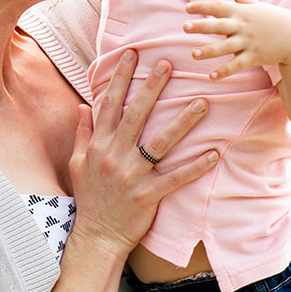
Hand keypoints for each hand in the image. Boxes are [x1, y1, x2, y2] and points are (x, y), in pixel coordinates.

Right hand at [67, 51, 216, 255]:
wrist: (96, 236)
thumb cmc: (90, 198)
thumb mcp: (78, 164)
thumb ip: (82, 134)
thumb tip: (82, 106)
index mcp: (99, 146)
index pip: (109, 105)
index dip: (120, 78)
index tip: (132, 55)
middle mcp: (114, 156)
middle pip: (135, 115)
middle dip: (152, 88)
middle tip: (168, 64)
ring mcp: (131, 176)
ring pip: (160, 143)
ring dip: (182, 121)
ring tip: (202, 102)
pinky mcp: (148, 195)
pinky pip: (175, 178)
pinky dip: (194, 167)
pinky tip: (213, 153)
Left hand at [183, 0, 290, 79]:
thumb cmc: (275, 20)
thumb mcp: (259, 6)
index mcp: (242, 12)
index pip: (219, 7)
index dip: (202, 7)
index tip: (187, 8)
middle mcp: (243, 26)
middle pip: (219, 26)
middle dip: (202, 26)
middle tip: (185, 27)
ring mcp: (249, 42)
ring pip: (225, 47)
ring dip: (209, 51)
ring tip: (193, 54)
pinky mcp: (255, 56)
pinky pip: (237, 65)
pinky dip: (224, 71)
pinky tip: (212, 76)